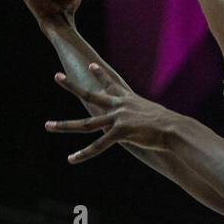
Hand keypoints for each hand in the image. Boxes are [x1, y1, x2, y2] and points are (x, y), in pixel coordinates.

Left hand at [46, 64, 176, 162]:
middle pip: (91, 95)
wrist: (175, 129)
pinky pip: (98, 145)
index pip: (112, 84)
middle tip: (57, 76)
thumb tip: (157, 124)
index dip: (101, 74)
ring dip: (65, 125)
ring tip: (48, 125)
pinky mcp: (120, 133)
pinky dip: (84, 154)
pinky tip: (72, 159)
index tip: (91, 65)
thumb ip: (148, 119)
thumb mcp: (156, 117)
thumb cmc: (171, 126)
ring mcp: (118, 119)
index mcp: (129, 100)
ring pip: (86, 123)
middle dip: (72, 86)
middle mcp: (120, 106)